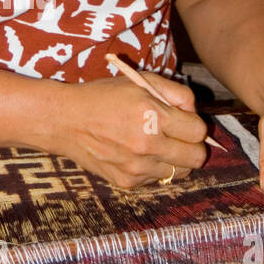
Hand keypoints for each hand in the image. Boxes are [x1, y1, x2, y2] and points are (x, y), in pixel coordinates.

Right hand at [45, 71, 207, 189]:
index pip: (198, 131)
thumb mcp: (140, 82)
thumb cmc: (104, 97)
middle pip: (197, 157)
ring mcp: (136, 167)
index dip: (194, 124)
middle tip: (177, 136)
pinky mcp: (126, 181)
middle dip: (192, 145)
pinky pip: (157, 179)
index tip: (182, 121)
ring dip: (175, 159)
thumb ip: (176, 93)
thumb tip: (195, 112)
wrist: (65, 121)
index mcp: (152, 115)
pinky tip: (137, 153)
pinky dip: (154, 167)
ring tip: (157, 144)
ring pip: (181, 172)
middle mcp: (146, 144)